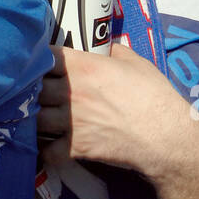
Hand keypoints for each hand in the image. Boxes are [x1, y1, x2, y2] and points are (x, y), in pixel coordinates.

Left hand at [38, 43, 186, 174]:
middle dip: (33, 89)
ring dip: (35, 118)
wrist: (165, 136)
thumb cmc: (154, 95)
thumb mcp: (136, 63)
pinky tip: (51, 146)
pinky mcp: (75, 147)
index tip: (44, 64)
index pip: (46, 56)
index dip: (41, 60)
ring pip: (34, 118)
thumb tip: (108, 48)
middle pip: (33, 87)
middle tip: (38, 92)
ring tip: (40, 118)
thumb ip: (115, 52)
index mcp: (83, 66)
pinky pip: (47, 151)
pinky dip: (46, 150)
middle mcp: (71, 91)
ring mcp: (71, 121)